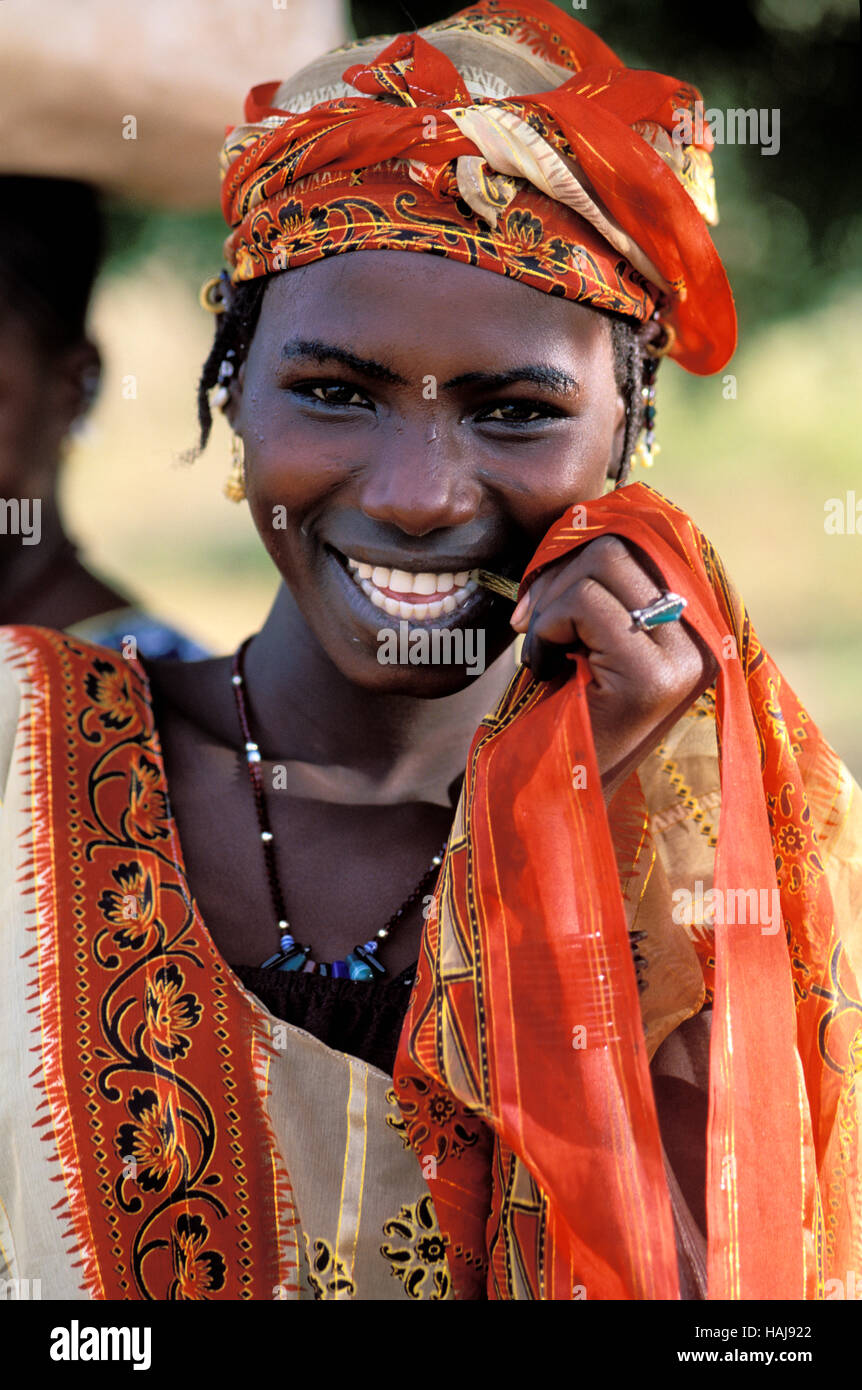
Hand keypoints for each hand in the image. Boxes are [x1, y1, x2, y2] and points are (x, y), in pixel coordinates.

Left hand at [511, 535, 716, 801]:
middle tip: (527, 622)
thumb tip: (588, 514)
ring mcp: (685, 659)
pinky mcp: (654, 678)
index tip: (539, 595)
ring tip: (544, 651)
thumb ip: (603, 580)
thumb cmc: (559, 710)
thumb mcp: (588, 632)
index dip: (579, 549)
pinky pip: (586, 604)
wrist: (549, 795)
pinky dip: (547, 628)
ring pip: (600, 566)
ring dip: (550, 604)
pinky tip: (545, 669)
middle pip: (619, 544)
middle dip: (556, 575)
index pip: (643, 539)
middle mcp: (702, 639)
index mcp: (693, 622)